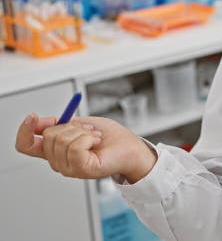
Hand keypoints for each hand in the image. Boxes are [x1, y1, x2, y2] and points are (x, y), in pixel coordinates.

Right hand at [15, 114, 156, 182]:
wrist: (131, 147)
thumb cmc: (109, 137)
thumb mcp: (80, 124)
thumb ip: (58, 123)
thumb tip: (36, 121)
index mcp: (55, 151)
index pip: (26, 145)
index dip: (24, 131)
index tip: (33, 117)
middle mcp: (58, 162)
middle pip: (49, 135)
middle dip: (72, 125)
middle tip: (89, 130)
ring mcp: (69, 168)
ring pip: (62, 139)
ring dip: (83, 131)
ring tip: (95, 138)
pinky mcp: (82, 170)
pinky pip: (76, 147)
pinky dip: (88, 138)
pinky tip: (96, 143)